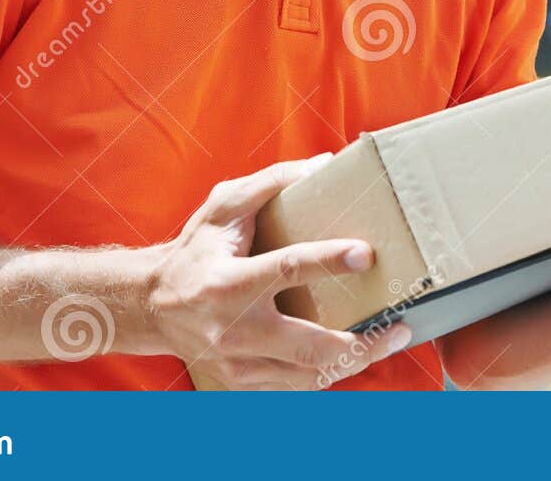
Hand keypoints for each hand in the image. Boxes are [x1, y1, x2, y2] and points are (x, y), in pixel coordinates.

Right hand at [147, 156, 411, 389]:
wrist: (151, 307)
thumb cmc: (194, 251)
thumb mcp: (222, 208)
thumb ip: (270, 183)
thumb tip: (323, 164)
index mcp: (227, 282)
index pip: (285, 269)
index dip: (327, 261)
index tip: (366, 254)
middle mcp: (231, 329)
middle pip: (306, 345)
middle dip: (359, 341)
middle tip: (399, 326)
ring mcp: (235, 364)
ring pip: (306, 376)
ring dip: (354, 363)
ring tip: (389, 341)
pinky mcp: (239, 383)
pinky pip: (294, 385)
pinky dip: (328, 373)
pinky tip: (354, 357)